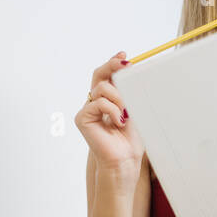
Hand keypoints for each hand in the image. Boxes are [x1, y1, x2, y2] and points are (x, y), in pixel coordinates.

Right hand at [74, 52, 143, 170]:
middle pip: (99, 75)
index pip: (107, 76)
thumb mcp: (134, 110)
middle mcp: (95, 103)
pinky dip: (112, 110)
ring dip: (119, 98)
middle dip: (111, 65)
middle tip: (125, 63)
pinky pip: (98, 103)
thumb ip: (129, 92)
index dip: (113, 63)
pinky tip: (119, 122)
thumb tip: (131, 71)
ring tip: (126, 114)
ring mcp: (87, 110)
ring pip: (102, 88)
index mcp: (108, 100)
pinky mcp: (82, 118)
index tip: (125, 56)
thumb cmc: (131, 140)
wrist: (125, 160)